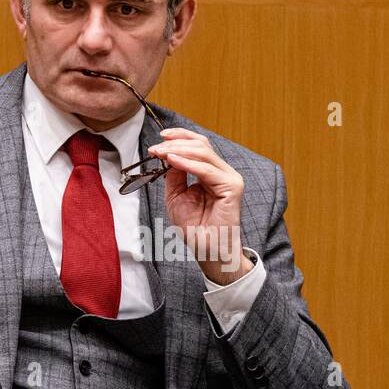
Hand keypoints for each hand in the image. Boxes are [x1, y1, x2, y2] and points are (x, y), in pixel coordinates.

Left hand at [148, 128, 252, 284]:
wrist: (207, 250)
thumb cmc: (194, 228)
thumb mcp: (176, 196)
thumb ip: (174, 174)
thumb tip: (168, 154)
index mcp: (211, 172)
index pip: (198, 145)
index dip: (179, 138)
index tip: (159, 139)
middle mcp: (222, 172)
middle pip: (201, 145)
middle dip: (176, 143)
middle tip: (156, 148)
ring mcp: (229, 178)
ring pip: (204, 153)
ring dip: (179, 150)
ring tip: (161, 153)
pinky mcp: (232, 187)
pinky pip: (207, 170)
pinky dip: (188, 164)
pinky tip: (172, 161)